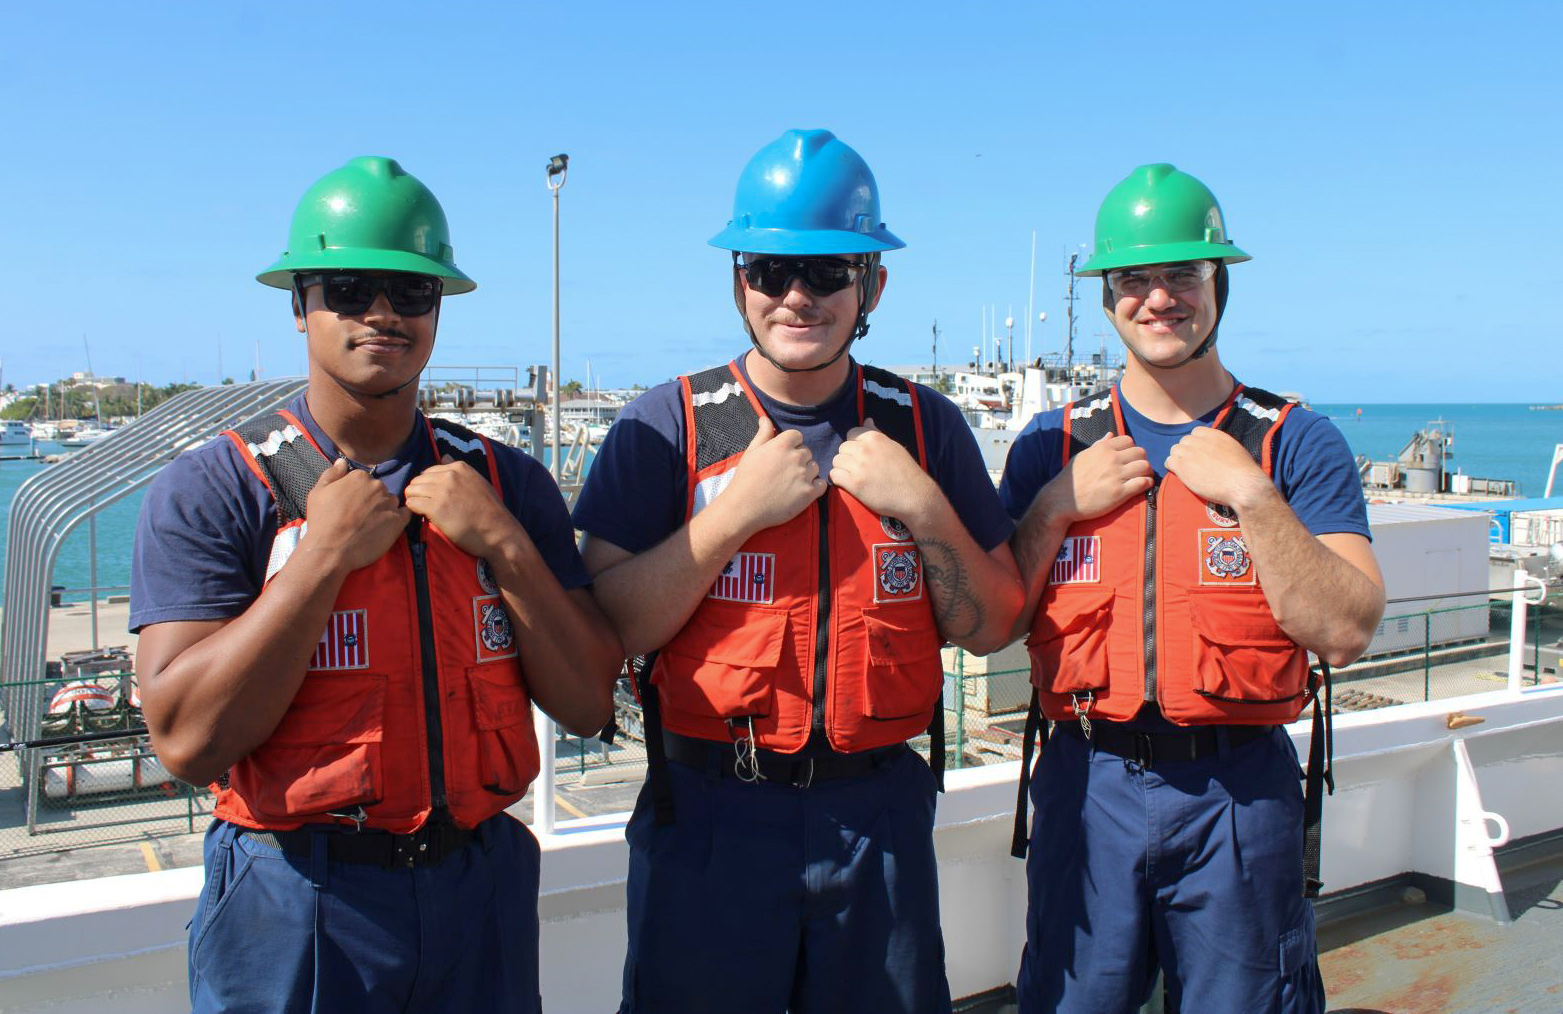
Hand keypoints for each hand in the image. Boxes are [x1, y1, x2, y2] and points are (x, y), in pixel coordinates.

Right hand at [302, 458, 410, 571]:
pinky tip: (386, 527)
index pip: (364, 480)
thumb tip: (342, 461)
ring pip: (391, 502)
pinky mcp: (398, 521)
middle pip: (379, 490)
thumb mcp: (318, 492)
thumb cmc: (321, 520)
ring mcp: (390, 503)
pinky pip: (404, 515)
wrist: (331, 549)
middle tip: (360, 517)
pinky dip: (398, 519)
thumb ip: (332, 474)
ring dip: (384, 510)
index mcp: (360, 477)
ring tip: (371, 525)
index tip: (350, 505)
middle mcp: (378, 486)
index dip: (357, 493)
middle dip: (372, 500)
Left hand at [405, 456, 522, 557]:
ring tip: (424, 511)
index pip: (429, 471)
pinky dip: (414, 510)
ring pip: (411, 490)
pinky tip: (424, 516)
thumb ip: (460, 470)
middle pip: (418, 479)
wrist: (498, 531)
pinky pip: (412, 504)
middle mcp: (449, 476)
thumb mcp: (478, 482)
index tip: (435, 496)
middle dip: (419, 492)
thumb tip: (444, 456)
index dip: (429, 485)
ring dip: (415, 500)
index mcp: (460, 467)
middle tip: (427, 505)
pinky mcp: (435, 508)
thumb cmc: (490, 510)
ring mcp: (442, 491)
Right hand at [718, 417, 826, 534]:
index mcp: (782, 444)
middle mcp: (796, 457)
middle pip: (807, 451)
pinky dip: (814, 487)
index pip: (798, 436)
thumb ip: (763, 433)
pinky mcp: (808, 494)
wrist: (744, 507)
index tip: (782, 456)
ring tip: (791, 482)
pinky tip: (801, 490)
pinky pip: (821, 484)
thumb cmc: (745, 478)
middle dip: (798, 459)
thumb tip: (765, 418)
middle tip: (784, 472)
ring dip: (807, 472)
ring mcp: (804, 476)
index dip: (791, 445)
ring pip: (815, 467)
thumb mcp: (751, 452)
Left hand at [829, 419, 937, 526]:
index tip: (862, 456)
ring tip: (855, 477)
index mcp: (874, 438)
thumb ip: (877, 433)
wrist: (914, 496)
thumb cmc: (906, 472)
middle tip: (859, 469)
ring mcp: (859, 466)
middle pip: (842, 448)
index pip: (851, 434)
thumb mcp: (893, 446)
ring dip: (842, 469)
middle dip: (848, 458)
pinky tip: (850, 485)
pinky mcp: (854, 483)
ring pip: (836, 461)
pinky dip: (839, 480)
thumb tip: (866, 419)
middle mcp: (865, 449)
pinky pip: (834, 475)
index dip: (855, 445)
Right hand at [1039, 434, 1153, 523]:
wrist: (1061, 500)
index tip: (1128, 459)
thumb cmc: (1071, 479)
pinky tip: (1142, 487)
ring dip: (1146, 472)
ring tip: (1142, 478)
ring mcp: (1116, 476)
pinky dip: (1147, 484)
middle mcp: (1111, 459)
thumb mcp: (1082, 456)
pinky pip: (1143, 483)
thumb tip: (1111, 434)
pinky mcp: (1119, 493)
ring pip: (1145, 466)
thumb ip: (1099, 445)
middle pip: (1140, 452)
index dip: (1131, 449)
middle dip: (1141, 460)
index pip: (1129, 440)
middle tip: (1138, 469)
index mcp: (1103, 449)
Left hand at [1164, 426, 1272, 511]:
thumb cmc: (1244, 471)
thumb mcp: (1235, 449)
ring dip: (1178, 458)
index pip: (1196, 432)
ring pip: (1175, 450)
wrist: (1243, 484)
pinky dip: (1171, 466)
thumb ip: (1222, 445)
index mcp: (1214, 435)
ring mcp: (1190, 453)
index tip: (1199, 451)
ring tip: (1185, 468)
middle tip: (1192, 463)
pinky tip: (1178, 473)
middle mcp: (1200, 441)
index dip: (1196, 442)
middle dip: (1186, 450)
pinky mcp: (1183, 466)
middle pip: (1184, 441)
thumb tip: (1218, 449)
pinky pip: (1169, 461)